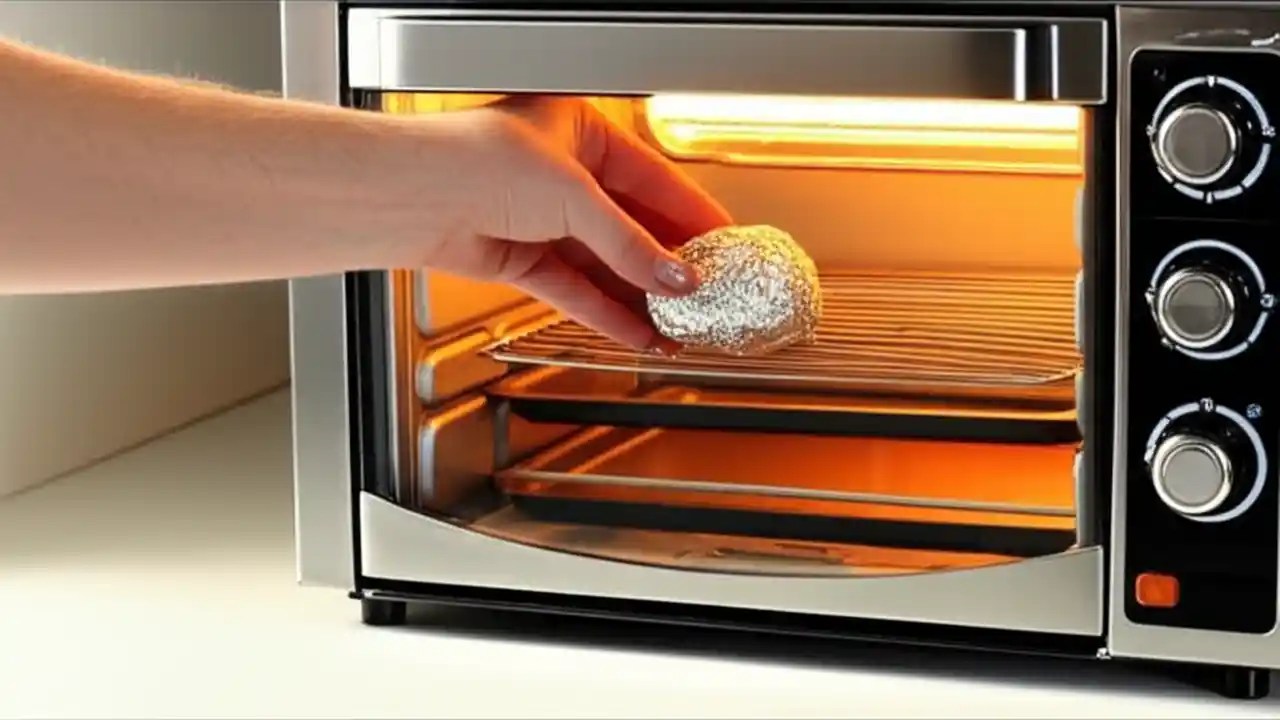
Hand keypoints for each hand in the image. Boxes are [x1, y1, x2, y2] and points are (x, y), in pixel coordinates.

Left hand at [420, 96, 732, 349]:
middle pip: (629, 224)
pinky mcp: (521, 259)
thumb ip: (630, 243)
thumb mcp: (574, 196)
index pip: (652, 176)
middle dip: (665, 262)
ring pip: (603, 263)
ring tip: (678, 321)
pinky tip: (639, 330)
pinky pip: (576, 289)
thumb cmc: (476, 162)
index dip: (690, 212)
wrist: (413, 198)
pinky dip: (607, 312)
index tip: (722, 242)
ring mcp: (540, 219)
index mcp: (580, 131)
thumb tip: (674, 274)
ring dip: (639, 295)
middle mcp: (561, 173)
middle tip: (706, 290)